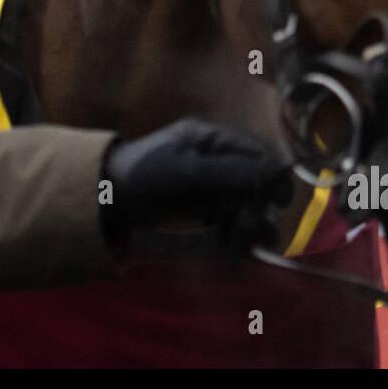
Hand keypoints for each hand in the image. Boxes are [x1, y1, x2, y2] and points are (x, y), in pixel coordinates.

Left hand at [99, 118, 291, 254]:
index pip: (260, 151)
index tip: (278, 198)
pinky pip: (236, 226)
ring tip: (237, 240)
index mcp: (214, 139)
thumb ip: (233, 171)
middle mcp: (220, 162)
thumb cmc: (142, 175)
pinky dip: (237, 239)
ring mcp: (215, 189)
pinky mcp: (209, 214)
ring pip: (252, 208)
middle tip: (244, 224)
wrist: (107, 200)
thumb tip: (280, 169)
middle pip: (260, 182)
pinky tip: (230, 250)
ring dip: (252, 226)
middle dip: (259, 205)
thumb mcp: (187, 171)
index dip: (274, 173)